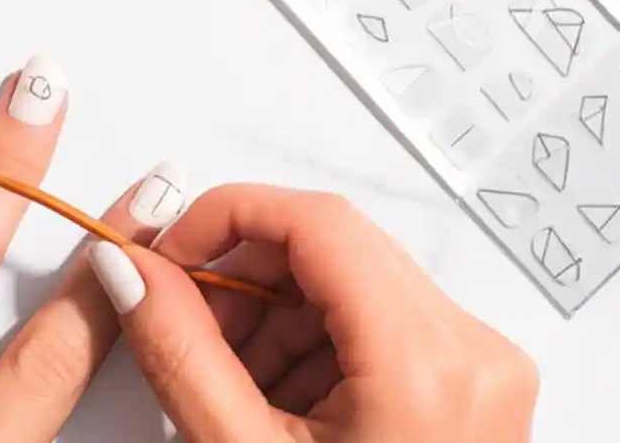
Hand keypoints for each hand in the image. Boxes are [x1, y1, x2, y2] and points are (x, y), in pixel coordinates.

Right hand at [93, 184, 539, 441]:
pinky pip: (383, 322)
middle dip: (248, 275)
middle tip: (183, 318)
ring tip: (231, 384)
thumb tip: (133, 270)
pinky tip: (279, 401)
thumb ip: (181, 353)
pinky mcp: (477, 381)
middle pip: (340, 249)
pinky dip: (318, 343)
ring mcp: (486, 365)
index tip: (170, 253)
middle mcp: (477, 350)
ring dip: (279, 314)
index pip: (320, 224)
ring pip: (358, 283)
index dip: (229, 218)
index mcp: (429, 365)